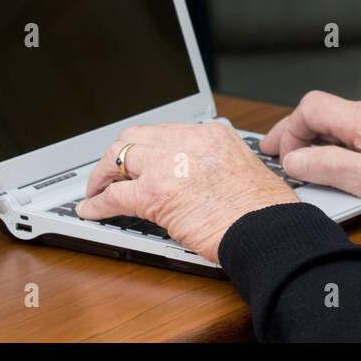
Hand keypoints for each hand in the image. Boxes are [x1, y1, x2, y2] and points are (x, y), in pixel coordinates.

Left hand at [76, 122, 298, 263]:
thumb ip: (212, 163)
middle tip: (110, 173)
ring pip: (118, 157)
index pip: (164, 131)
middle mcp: (189, 140)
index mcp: (212, 134)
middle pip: (135, 136)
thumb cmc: (264, 210)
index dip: (144, 148)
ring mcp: (169, 163)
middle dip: (118, 155)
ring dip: (102, 175)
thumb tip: (193, 178)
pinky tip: (92, 211)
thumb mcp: (241, 168)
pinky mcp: (155, 192)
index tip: (137, 160)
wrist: (268, 229)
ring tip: (97, 190)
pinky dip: (97, 203)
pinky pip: (113, 195)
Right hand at [261, 92, 360, 227]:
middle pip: (324, 112)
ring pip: (342, 121)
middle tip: (282, 158)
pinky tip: (342, 165)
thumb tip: (295, 159)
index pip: (311, 107)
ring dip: (321, 141)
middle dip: (299, 134)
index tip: (277, 153)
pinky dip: (343, 144)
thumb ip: (328, 166)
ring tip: (308, 166)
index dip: (288, 129)